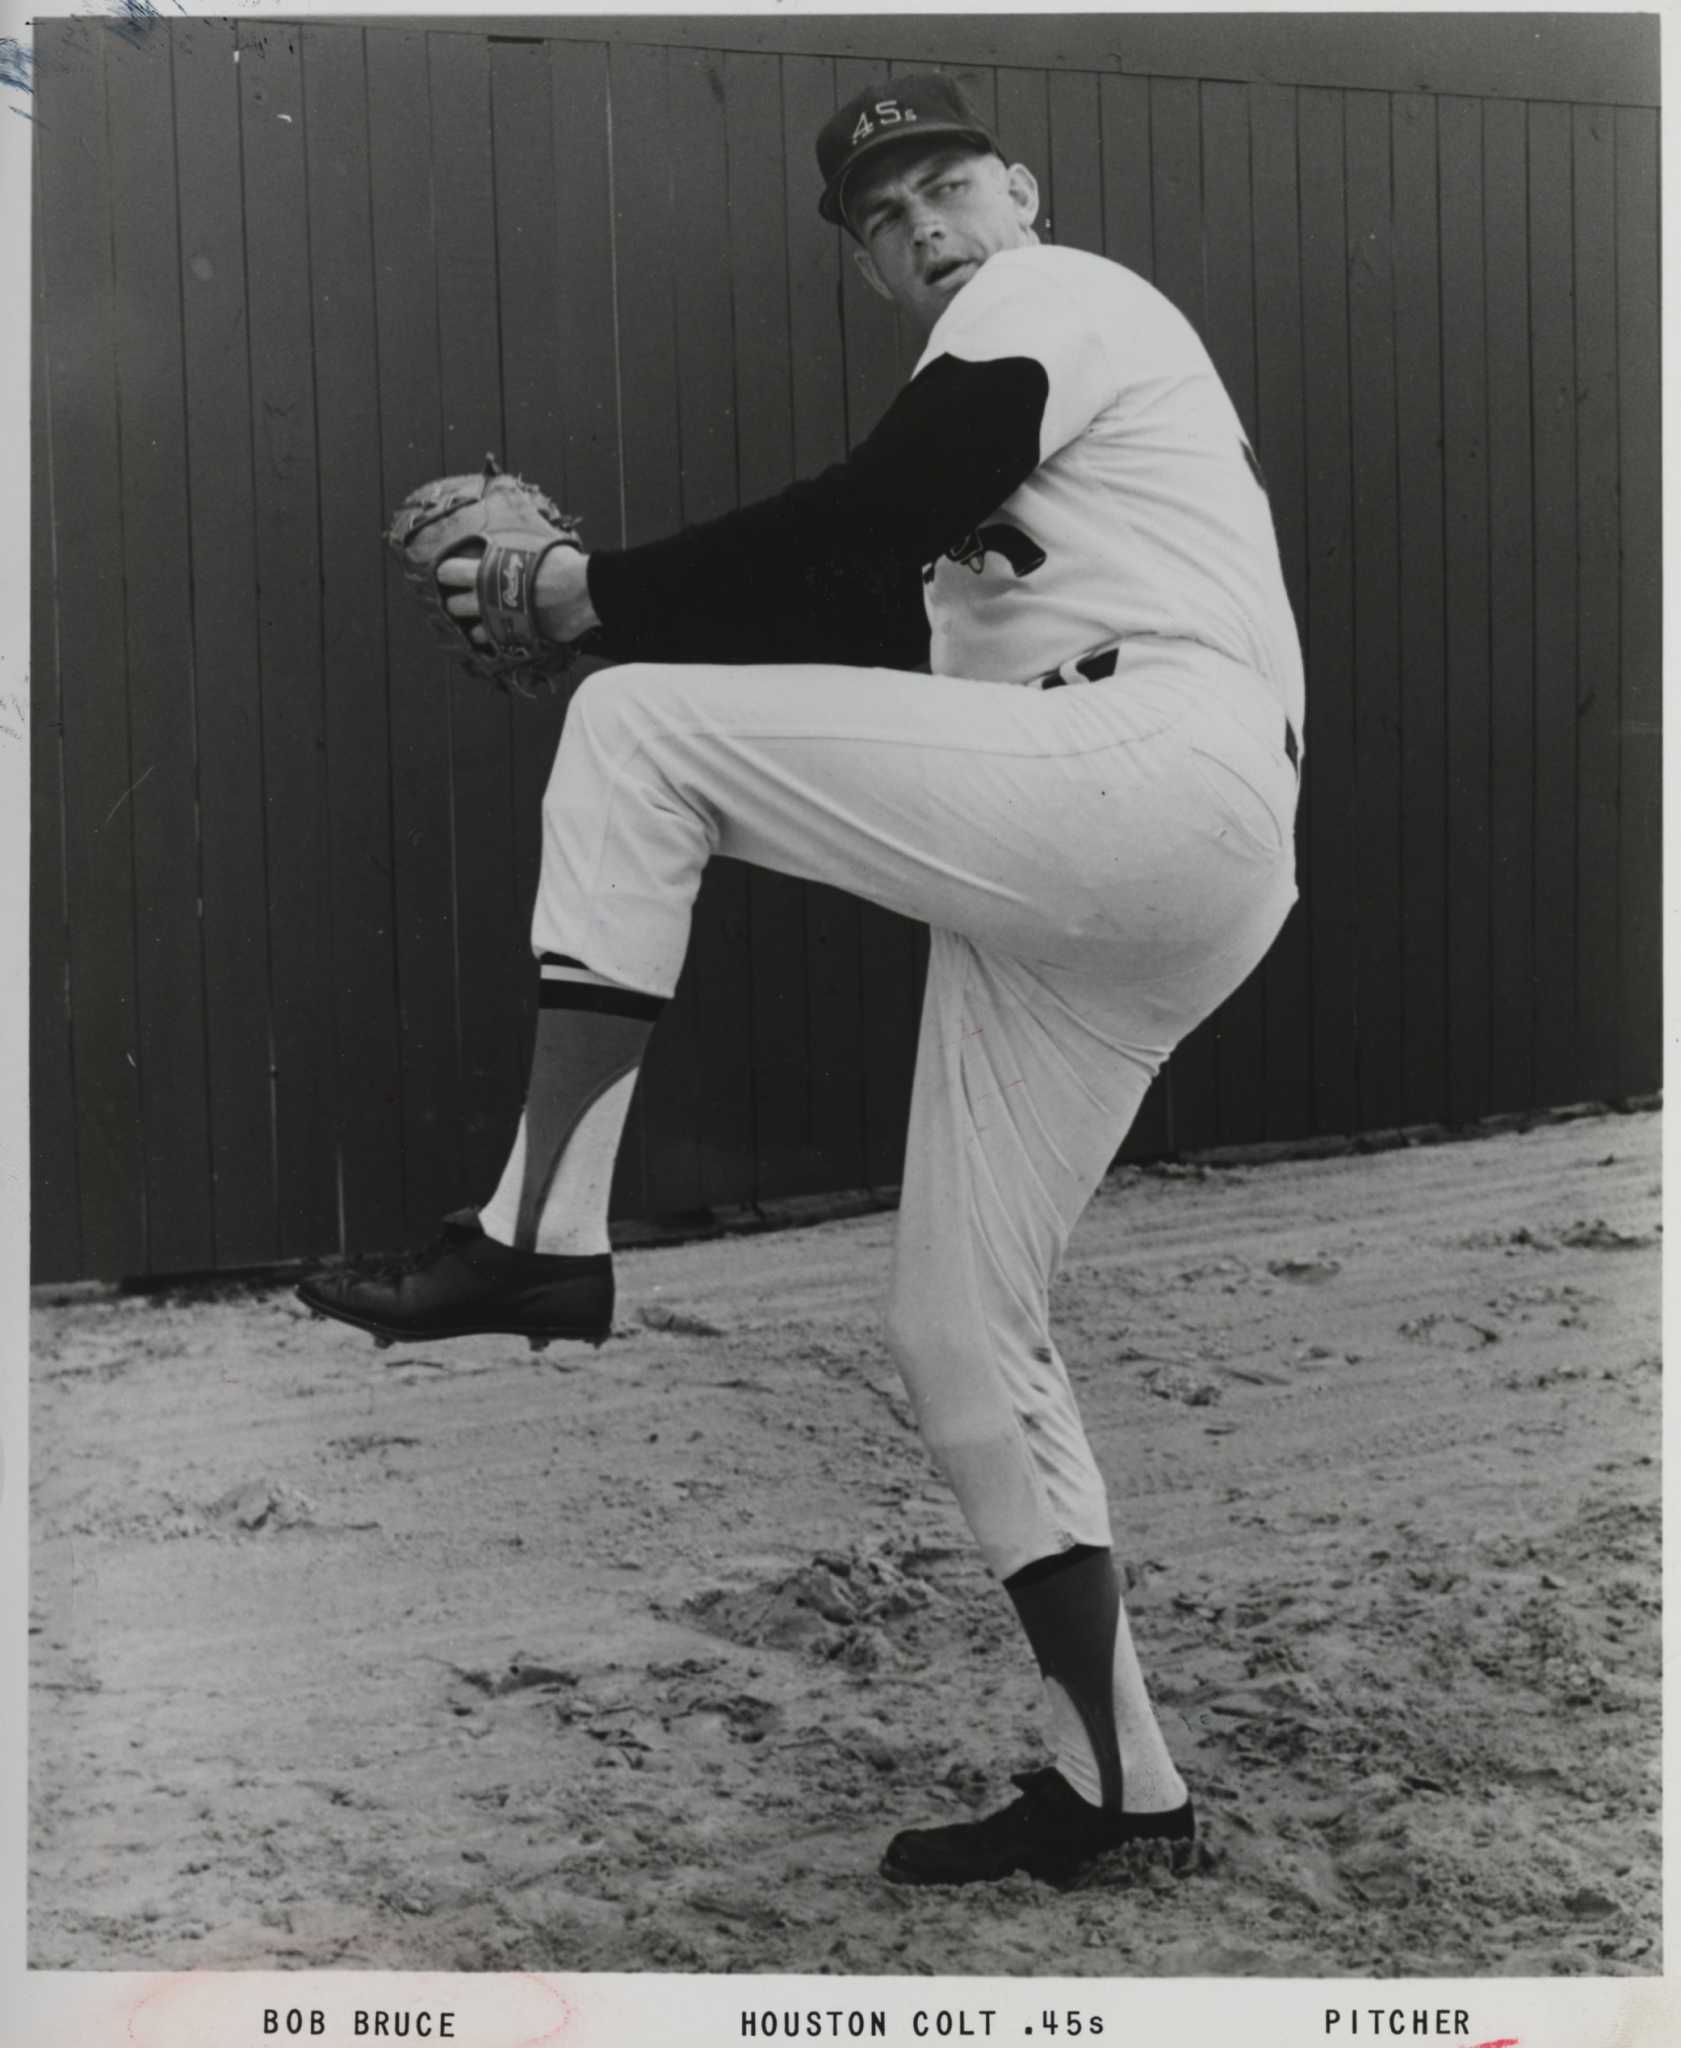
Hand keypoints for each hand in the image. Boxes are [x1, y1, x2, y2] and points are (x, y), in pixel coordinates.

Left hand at [437, 546, 598, 651]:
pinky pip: (496, 643)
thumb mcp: (531, 544)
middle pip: (454, 605)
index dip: (449, 572)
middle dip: (458, 601)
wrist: (582, 591)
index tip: (452, 573)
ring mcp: (500, 622)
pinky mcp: (515, 639)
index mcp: (485, 571)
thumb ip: (513, 550)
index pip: (449, 572)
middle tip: (468, 598)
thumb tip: (513, 543)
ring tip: (488, 618)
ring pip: (472, 630)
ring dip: (477, 625)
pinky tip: (505, 630)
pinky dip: (498, 638)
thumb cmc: (559, 563)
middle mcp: (486, 598)